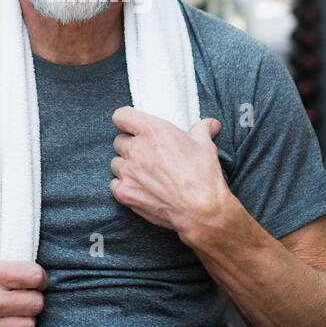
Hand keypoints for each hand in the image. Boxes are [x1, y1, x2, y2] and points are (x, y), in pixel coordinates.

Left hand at [109, 107, 229, 238]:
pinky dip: (124, 185)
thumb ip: (202, 130)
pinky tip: (140, 188)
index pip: (121, 116)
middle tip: (147, 154)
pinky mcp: (125, 193)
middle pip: (119, 141)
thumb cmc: (203, 176)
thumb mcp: (205, 145)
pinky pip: (115, 184)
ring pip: (116, 163)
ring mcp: (128, 172)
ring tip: (144, 173)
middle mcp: (136, 149)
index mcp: (152, 131)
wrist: (201, 210)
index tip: (131, 126)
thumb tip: (210, 124)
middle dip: (130, 146)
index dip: (126, 121)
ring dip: (126, 166)